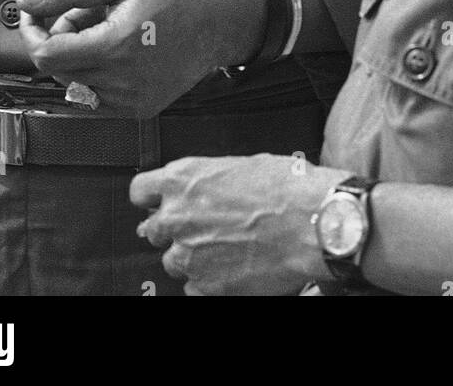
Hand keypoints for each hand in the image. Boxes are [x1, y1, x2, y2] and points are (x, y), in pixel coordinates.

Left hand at [16, 0, 264, 118]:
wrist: (224, 19)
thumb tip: (25, 2)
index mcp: (116, 48)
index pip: (46, 55)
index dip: (32, 32)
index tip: (36, 11)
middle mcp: (122, 84)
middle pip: (58, 68)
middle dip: (61, 36)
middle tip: (90, 10)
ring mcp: (132, 102)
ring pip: (75, 84)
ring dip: (78, 55)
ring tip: (109, 27)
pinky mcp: (141, 110)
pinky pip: (96, 97)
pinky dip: (96, 72)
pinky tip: (121, 48)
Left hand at [130, 154, 350, 295]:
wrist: (313, 222)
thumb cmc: (287, 187)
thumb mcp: (241, 166)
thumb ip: (208, 181)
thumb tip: (203, 190)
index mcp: (183, 180)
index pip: (140, 191)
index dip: (152, 198)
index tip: (160, 203)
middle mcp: (177, 217)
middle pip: (154, 230)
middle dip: (175, 229)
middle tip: (205, 228)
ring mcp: (188, 255)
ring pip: (173, 261)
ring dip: (193, 257)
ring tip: (227, 249)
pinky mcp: (206, 286)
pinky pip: (193, 287)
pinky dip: (209, 281)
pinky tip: (234, 268)